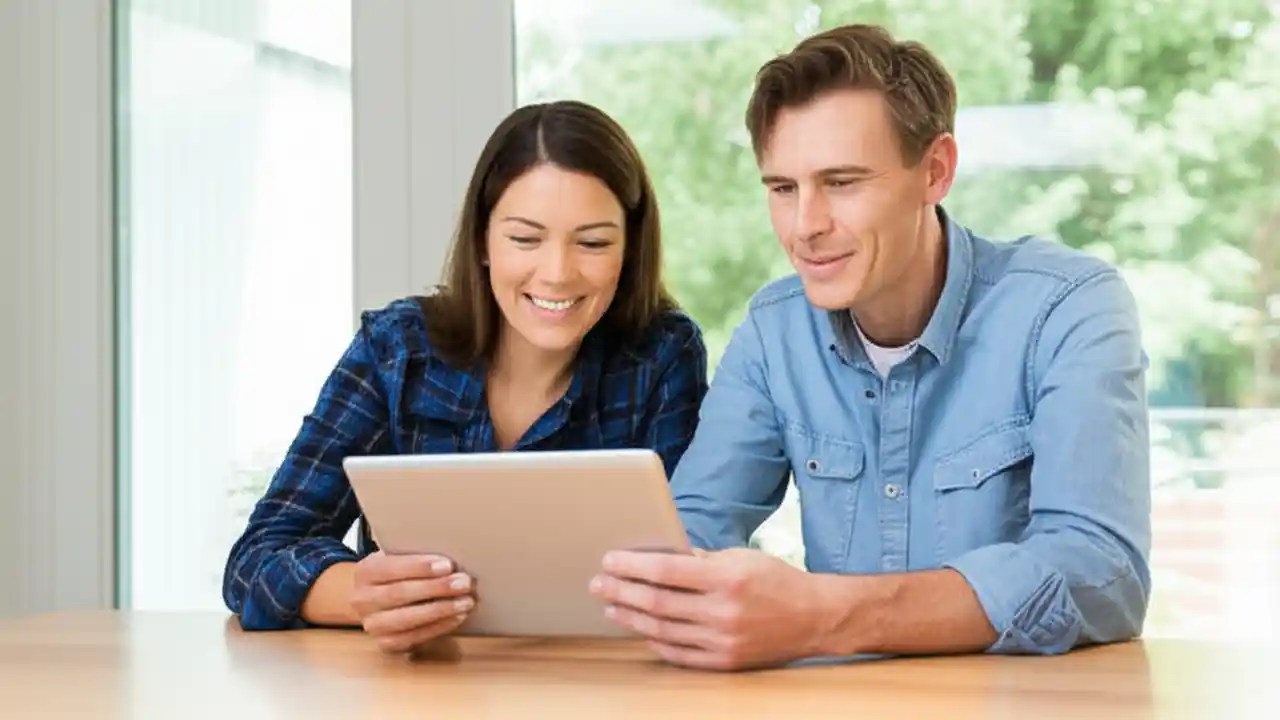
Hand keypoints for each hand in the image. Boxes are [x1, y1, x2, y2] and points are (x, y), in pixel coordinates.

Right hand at [350, 552, 474, 653]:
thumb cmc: (396, 575)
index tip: (448, 565)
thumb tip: (451, 561)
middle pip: (401, 593)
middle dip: (437, 588)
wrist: (375, 602)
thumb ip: (415, 557)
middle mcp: (363, 600)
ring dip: (441, 609)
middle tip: (464, 582)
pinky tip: (457, 617)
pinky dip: (439, 626)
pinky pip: (415, 637)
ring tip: (466, 601)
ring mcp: (373, 625)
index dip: (420, 567)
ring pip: (408, 618)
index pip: (392, 568)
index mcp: (365, 572)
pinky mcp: (386, 644)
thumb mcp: (397, 559)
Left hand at [589, 548, 830, 669]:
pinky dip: (654, 640)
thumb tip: (659, 554)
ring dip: (631, 616)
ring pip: (662, 629)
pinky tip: (640, 628)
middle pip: (657, 602)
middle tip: (599, 584)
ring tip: (612, 605)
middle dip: (621, 591)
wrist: (813, 617)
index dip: (632, 566)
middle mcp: (723, 612)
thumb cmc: (775, 580)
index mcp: (726, 578)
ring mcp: (722, 640)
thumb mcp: (740, 557)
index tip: (610, 560)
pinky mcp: (724, 662)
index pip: (666, 571)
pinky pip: (678, 653)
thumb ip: (699, 558)